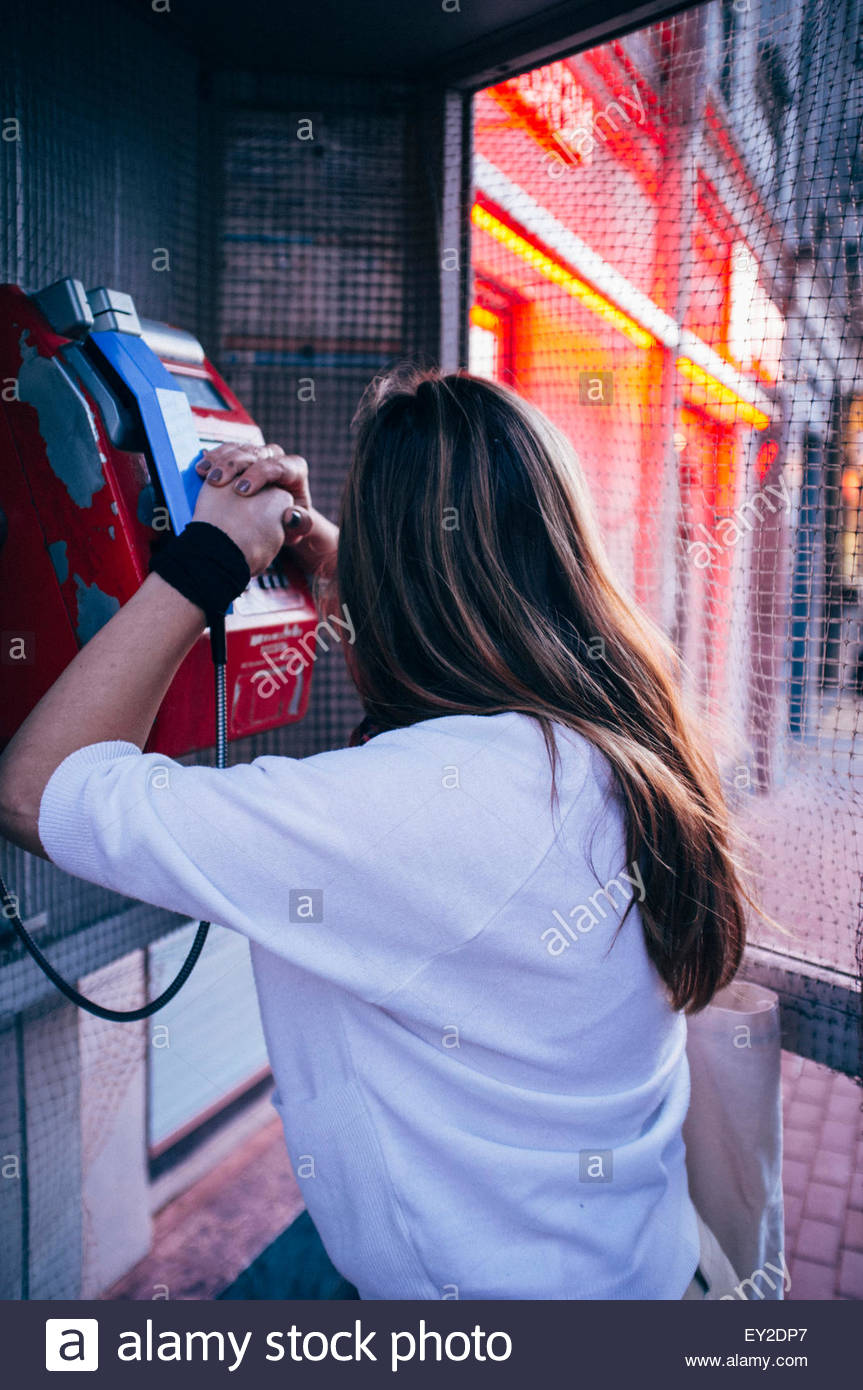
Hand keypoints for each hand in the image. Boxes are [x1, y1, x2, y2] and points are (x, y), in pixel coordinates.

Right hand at [194, 442, 338, 580]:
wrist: (275, 522)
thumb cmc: (289, 525)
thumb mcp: (297, 529)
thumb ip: (300, 524)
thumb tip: (293, 516)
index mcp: (295, 470)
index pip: (279, 466)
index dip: (259, 475)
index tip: (241, 491)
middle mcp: (277, 458)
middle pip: (257, 452)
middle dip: (236, 465)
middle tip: (218, 482)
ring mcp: (258, 456)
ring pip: (239, 449)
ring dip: (220, 461)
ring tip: (204, 474)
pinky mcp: (242, 458)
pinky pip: (226, 451)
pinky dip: (213, 459)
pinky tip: (200, 470)